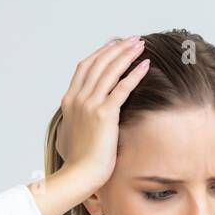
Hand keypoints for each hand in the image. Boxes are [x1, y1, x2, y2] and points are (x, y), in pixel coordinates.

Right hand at [55, 35, 150, 190]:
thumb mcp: (71, 134)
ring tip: (140, 45)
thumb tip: (78, 121)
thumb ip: (75, 121)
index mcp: (69, 101)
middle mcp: (78, 98)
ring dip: (126, 55)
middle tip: (132, 39)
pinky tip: (145, 66)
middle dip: (117, 48)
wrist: (78, 175)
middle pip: (98, 63)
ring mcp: (90, 105)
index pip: (85, 67)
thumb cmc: (78, 161)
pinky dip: (134, 74)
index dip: (101, 54)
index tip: (114, 46)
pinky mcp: (104, 114)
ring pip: (110, 71)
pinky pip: (122, 88)